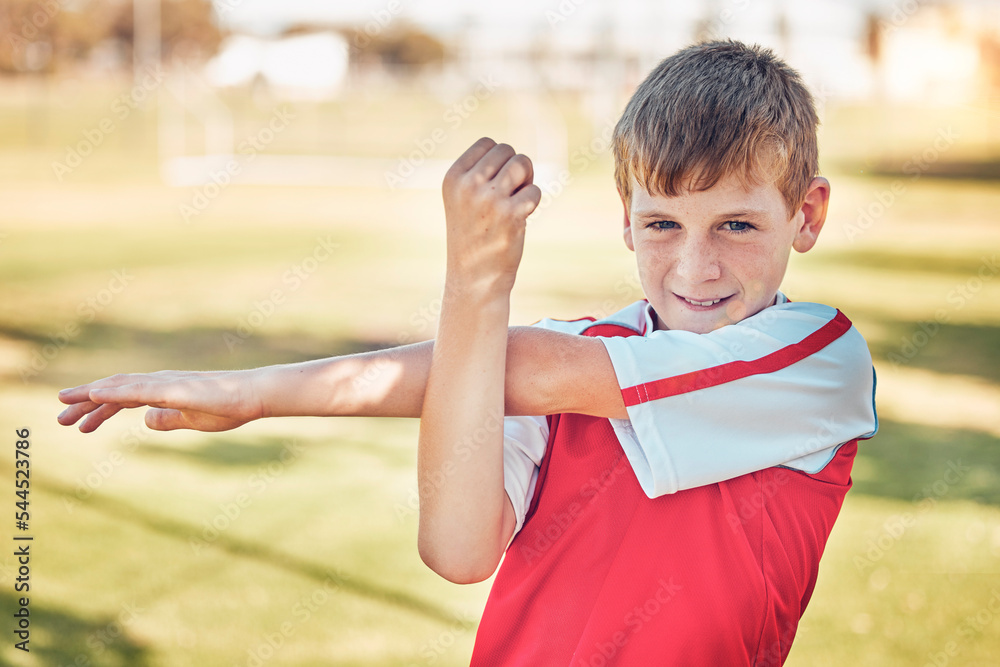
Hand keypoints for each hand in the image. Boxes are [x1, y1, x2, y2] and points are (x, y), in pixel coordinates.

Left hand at [57, 369, 264, 432]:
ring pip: (119, 387)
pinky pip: (137, 390)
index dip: (98, 410)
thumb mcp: (192, 420)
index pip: (122, 399)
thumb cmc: (229, 406)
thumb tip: (146, 422)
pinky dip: (113, 392)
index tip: (79, 424)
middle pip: (114, 390)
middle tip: (60, 419)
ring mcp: (165, 383)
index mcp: (164, 391)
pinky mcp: (173, 388)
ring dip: (90, 395)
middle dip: (85, 403)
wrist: (253, 395)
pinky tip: (95, 395)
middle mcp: (159, 382)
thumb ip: (169, 420)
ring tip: (65, 404)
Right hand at [441, 138, 541, 295]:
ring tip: (516, 201)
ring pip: (522, 164)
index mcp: (452, 178)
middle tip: (509, 194)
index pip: (487, 143)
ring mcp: (489, 200)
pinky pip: (534, 191)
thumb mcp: (464, 199)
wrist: (474, 278)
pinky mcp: (511, 215)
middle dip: (515, 168)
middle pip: (507, 150)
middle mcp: (468, 186)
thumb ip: (482, 173)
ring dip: (526, 181)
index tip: (495, 182)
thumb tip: (515, 155)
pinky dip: (533, 202)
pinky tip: (521, 218)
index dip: (499, 159)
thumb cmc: (473, 236)